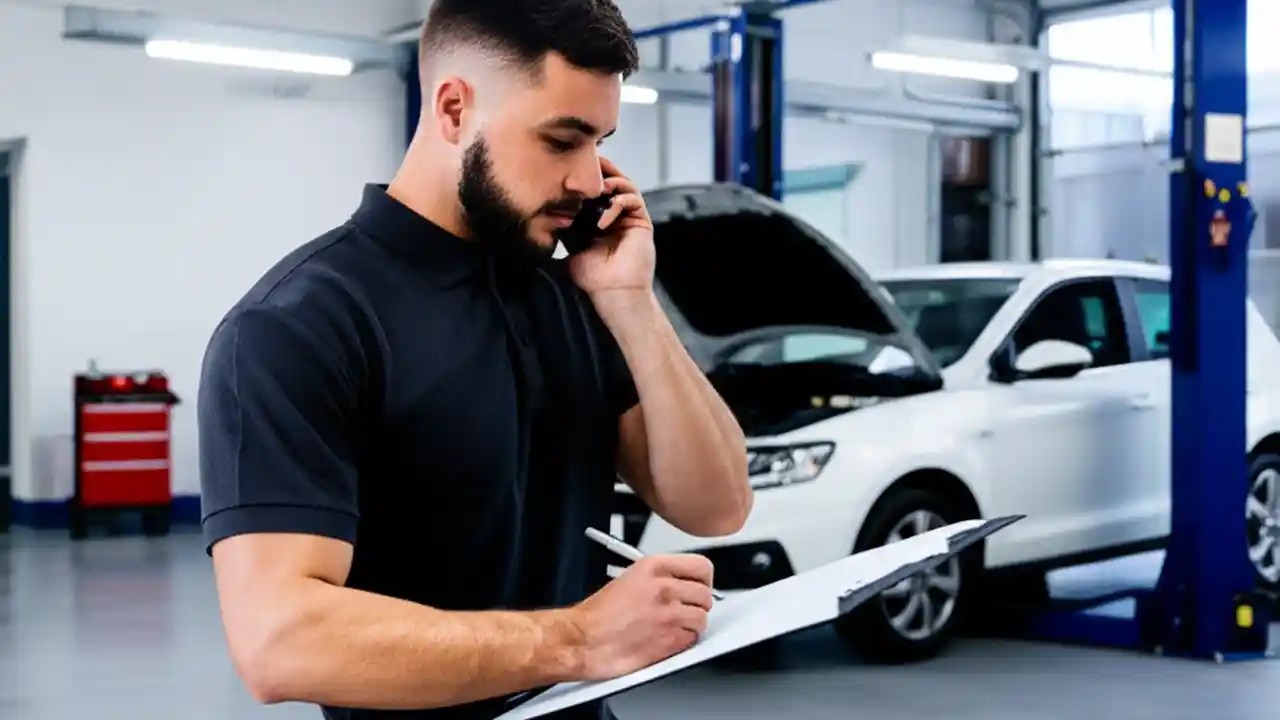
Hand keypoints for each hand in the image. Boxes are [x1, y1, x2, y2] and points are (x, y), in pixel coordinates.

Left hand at [567, 156, 655, 297]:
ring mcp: (629, 218)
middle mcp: (614, 215)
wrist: (611, 294)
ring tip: (596, 188)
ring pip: (624, 186)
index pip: (591, 191)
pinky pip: (632, 201)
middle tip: (586, 163)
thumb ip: (561, 227)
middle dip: (600, 171)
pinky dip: (617, 203)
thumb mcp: (568, 246)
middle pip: (610, 181)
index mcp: (597, 219)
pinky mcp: (642, 223)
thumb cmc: (591, 277)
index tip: (567, 169)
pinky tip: (602, 219)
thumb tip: (542, 210)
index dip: (582, 179)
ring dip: (610, 182)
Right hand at [568, 554, 714, 679]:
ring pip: (702, 618)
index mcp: (654, 567)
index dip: (704, 580)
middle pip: (706, 594)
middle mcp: (664, 588)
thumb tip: (683, 582)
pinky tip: (666, 638)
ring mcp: (669, 614)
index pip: (701, 567)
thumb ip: (661, 577)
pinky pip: (693, 639)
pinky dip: (684, 641)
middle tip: (684, 610)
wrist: (585, 639)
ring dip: (691, 625)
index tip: (699, 587)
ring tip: (672, 626)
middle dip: (697, 605)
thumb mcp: (630, 578)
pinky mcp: (670, 639)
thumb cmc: (599, 614)